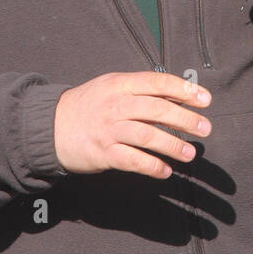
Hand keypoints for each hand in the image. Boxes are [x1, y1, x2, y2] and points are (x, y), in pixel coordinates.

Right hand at [54, 71, 211, 178]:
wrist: (47, 126)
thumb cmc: (87, 106)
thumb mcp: (110, 88)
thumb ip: (139, 91)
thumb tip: (177, 97)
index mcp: (119, 84)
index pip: (157, 82)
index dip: (183, 90)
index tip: (204, 99)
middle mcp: (115, 105)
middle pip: (157, 109)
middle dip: (185, 119)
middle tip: (205, 128)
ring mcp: (109, 129)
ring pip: (147, 135)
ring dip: (172, 145)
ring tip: (190, 153)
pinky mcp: (102, 153)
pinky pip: (133, 160)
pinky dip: (152, 166)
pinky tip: (165, 171)